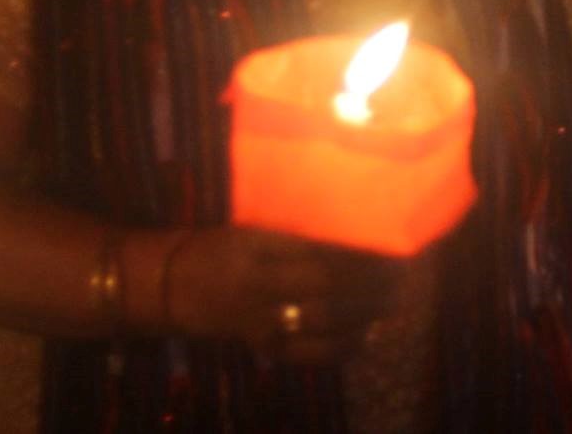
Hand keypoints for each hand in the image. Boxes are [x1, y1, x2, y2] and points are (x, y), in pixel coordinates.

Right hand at [158, 227, 405, 366]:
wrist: (170, 285)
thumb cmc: (220, 245)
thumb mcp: (253, 226)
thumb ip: (298, 226)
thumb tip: (357, 217)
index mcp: (257, 244)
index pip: (317, 245)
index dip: (358, 246)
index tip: (389, 238)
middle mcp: (259, 283)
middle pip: (327, 282)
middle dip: (372, 278)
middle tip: (402, 270)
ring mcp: (260, 319)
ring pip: (324, 319)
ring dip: (367, 310)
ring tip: (393, 298)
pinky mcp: (262, 346)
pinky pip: (310, 353)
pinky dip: (345, 346)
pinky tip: (367, 333)